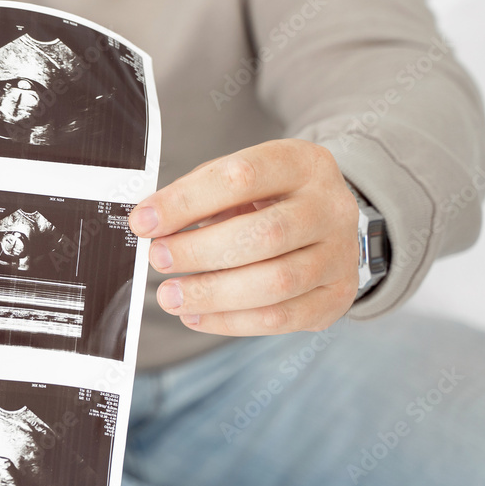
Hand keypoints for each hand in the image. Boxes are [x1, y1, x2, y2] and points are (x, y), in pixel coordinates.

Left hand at [128, 139, 359, 334]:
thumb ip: (196, 195)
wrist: (324, 223)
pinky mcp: (337, 297)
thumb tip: (149, 223)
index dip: (186, 202)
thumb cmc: (268, 198)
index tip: (143, 222)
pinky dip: (230, 321)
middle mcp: (331, 207)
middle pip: (264, 235)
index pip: (241, 177)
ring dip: (212, 293)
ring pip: (275, 283)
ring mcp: (340, 255)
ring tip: (170, 296)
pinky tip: (196, 315)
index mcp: (303, 164)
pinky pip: (280, 318)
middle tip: (158, 259)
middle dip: (200, 251)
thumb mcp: (237, 180)